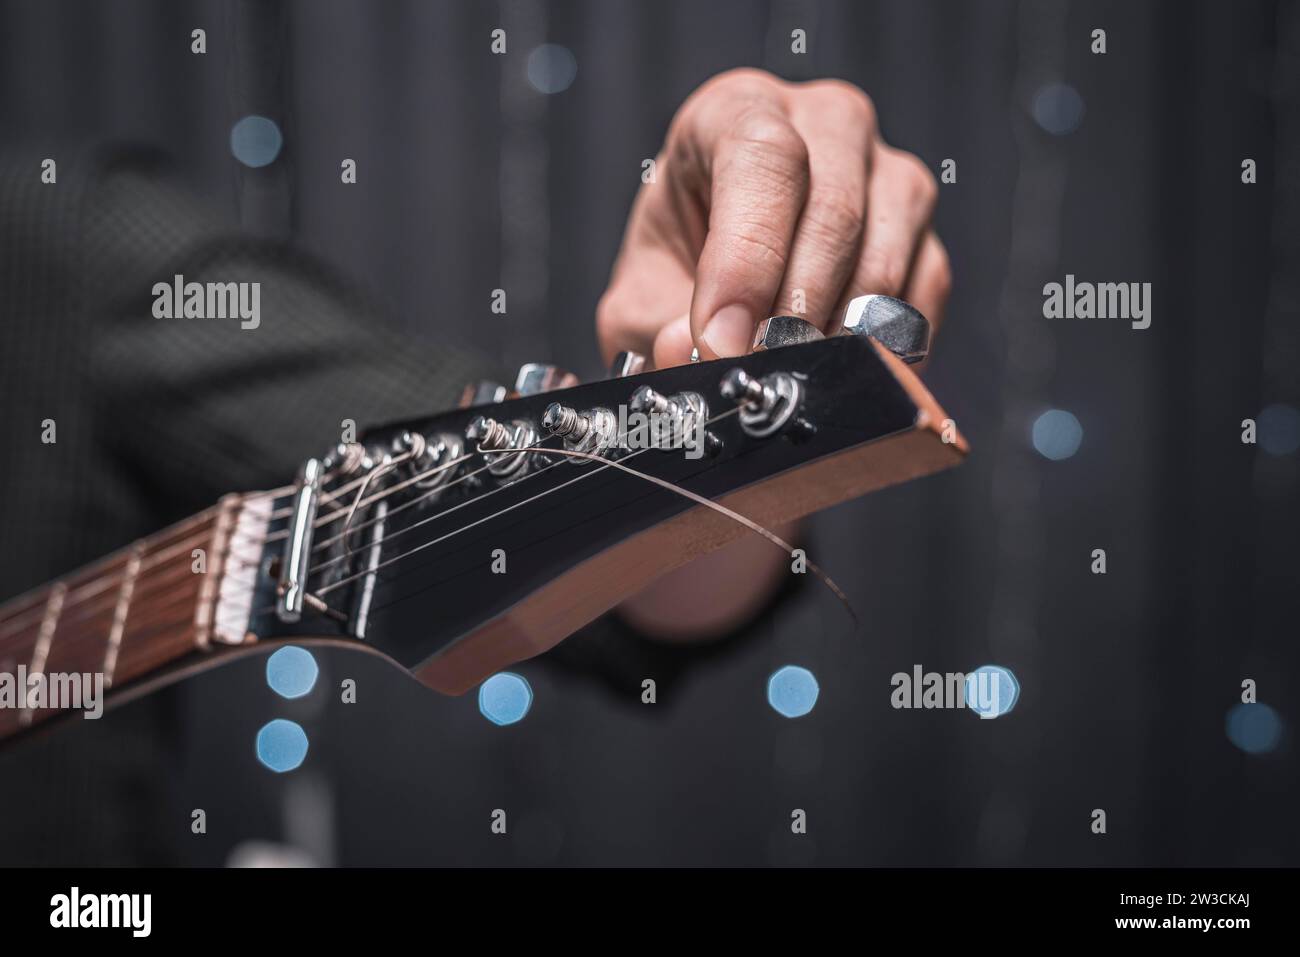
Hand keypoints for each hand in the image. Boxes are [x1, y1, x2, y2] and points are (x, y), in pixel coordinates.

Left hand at [597, 68, 950, 367]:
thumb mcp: (643, 296)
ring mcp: (887, 173)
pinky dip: (878, 344)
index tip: (719, 337)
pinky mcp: (925, 232)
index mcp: (738, 109)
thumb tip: (695, 351)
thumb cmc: (680, 264)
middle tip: (756, 370)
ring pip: (884, 257)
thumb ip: (657, 327)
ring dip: (834, 334)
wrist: (722, 279)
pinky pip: (920, 290)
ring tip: (787, 374)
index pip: (765, 156)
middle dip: (791, 310)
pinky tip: (832, 367)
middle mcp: (825, 122)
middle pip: (834, 209)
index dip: (746, 257)